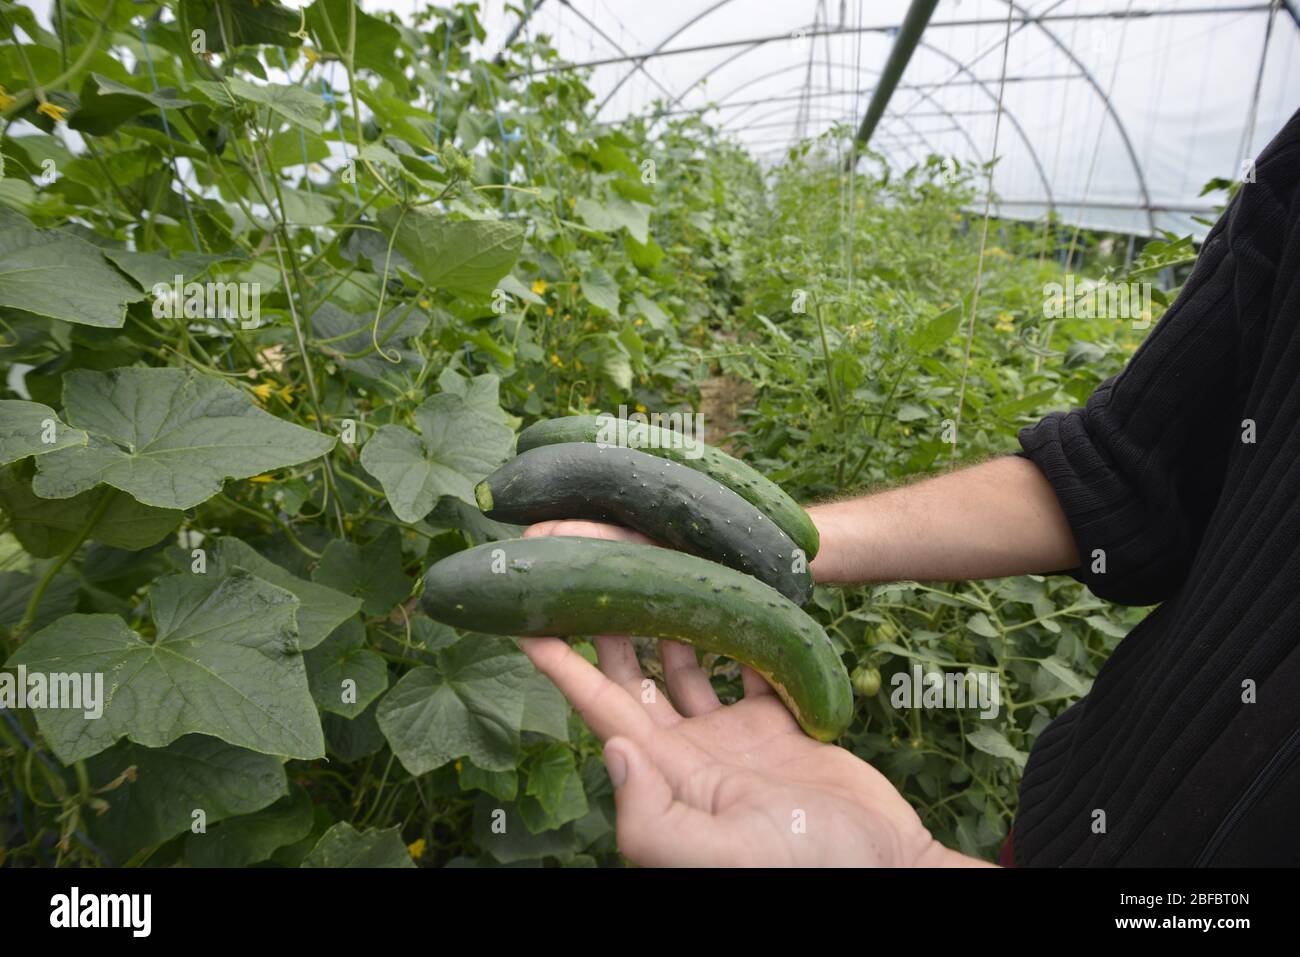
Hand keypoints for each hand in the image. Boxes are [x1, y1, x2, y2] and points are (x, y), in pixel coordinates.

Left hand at [519, 520, 982, 866]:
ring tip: (648, 562)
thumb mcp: (719, 857)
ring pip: (684, 661)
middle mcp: (687, 752)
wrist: (890, 870)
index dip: (559, 661)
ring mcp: (730, 737)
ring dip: (665, 616)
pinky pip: (746, 665)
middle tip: (587, 565)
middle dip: (605, 622)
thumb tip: (611, 748)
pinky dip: (737, 630)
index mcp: (665, 777)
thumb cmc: (807, 873)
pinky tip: (727, 592)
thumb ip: (654, 816)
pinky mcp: (774, 725)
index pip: (599, 706)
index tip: (524, 614)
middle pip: (632, 673)